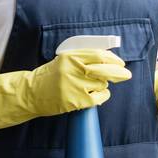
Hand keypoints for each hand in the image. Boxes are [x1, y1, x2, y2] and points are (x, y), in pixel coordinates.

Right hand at [0, 49, 131, 137]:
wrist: (31, 93)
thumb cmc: (49, 76)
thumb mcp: (64, 61)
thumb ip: (83, 58)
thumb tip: (108, 58)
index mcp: (70, 57)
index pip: (99, 55)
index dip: (113, 59)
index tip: (120, 62)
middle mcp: (73, 70)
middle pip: (105, 69)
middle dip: (119, 72)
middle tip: (126, 74)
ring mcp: (74, 86)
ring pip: (102, 84)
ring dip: (104, 85)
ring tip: (95, 86)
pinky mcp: (75, 101)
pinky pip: (98, 98)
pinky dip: (101, 97)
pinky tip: (97, 95)